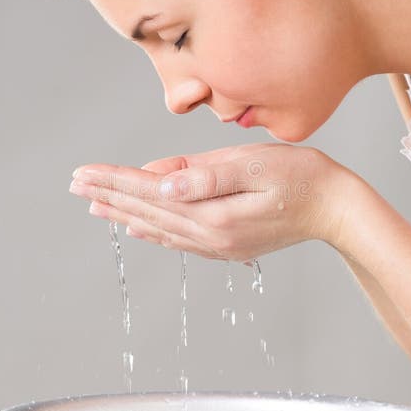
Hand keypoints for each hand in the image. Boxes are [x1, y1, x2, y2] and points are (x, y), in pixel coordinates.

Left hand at [69, 143, 351, 261]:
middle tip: (74, 184)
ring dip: (124, 215)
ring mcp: (218, 245)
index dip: (113, 180)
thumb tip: (159, 183)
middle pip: (147, 212)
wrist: (335, 208)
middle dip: (109, 196)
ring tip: (94, 205)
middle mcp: (210, 236)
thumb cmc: (301, 176)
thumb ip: (206, 175)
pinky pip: (178, 240)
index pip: (149, 193)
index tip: (82, 172)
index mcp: (213, 213)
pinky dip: (153, 232)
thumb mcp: (255, 165)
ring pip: (158, 228)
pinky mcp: (227, 245)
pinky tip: (139, 228)